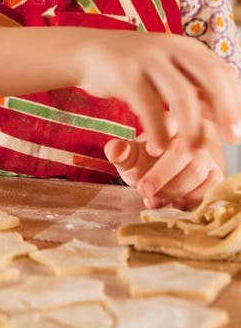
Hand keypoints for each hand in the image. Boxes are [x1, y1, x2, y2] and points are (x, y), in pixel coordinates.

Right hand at [76, 29, 240, 156]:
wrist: (88, 52)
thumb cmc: (134, 67)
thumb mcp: (168, 71)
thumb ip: (196, 89)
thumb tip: (228, 116)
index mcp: (187, 47)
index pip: (222, 72)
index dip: (236, 100)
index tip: (238, 130)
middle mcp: (171, 47)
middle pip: (210, 77)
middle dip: (227, 110)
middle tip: (232, 140)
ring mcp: (148, 58)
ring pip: (181, 94)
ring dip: (191, 127)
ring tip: (192, 152)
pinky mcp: (125, 73)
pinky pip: (148, 105)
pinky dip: (156, 129)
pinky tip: (158, 148)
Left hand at [104, 132, 224, 209]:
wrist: (160, 179)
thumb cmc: (144, 163)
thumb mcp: (129, 158)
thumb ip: (121, 153)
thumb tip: (114, 150)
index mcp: (168, 124)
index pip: (169, 122)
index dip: (161, 136)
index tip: (151, 151)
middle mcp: (191, 137)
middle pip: (183, 152)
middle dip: (162, 174)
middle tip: (143, 190)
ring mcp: (206, 157)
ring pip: (197, 172)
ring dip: (174, 190)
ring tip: (153, 201)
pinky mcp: (215, 175)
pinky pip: (210, 188)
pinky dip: (192, 200)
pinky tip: (176, 205)